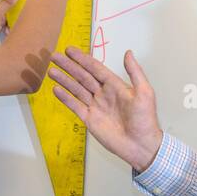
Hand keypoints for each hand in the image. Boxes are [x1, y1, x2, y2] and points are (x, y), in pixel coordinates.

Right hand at [49, 46, 162, 172]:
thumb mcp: (144, 93)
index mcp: (115, 85)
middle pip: (82, 76)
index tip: (69, 50)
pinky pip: (75, 105)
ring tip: (51, 71)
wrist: (140, 145)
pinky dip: (65, 98)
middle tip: (54, 56)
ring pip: (76, 89)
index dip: (82, 59)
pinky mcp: (89, 119)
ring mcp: (95, 106)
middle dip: (68, 66)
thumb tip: (128, 52)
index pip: (95, 68)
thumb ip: (135, 72)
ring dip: (64, 79)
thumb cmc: (145, 119)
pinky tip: (56, 89)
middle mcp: (103, 93)